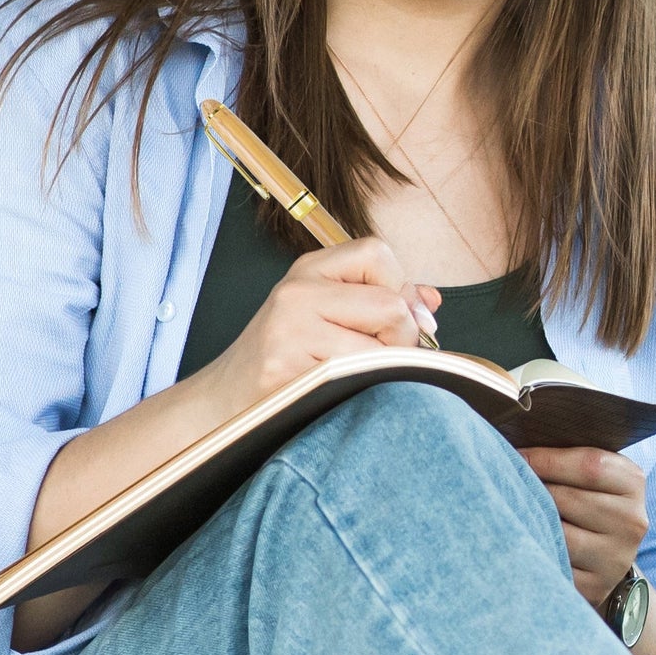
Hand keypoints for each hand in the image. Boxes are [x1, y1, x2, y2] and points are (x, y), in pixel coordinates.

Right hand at [202, 234, 441, 419]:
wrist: (224, 400)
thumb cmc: (287, 358)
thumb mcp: (328, 314)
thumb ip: (381, 300)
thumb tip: (431, 300)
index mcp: (310, 269)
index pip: (378, 253)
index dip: (401, 288)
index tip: (397, 319)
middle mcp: (298, 291)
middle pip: (389, 303)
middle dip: (401, 337)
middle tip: (381, 356)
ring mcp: (289, 328)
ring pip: (379, 346)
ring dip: (382, 367)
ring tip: (354, 374)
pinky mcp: (287, 367)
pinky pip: (356, 376)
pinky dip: (362, 387)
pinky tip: (337, 390)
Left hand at [521, 446, 649, 609]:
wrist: (607, 558)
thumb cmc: (590, 505)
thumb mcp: (596, 478)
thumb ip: (571, 459)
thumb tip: (516, 443)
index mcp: (633, 483)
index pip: (589, 465)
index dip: (546, 459)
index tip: (515, 454)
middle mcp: (631, 520)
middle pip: (567, 498)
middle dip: (531, 488)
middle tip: (502, 481)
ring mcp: (615, 557)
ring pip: (557, 533)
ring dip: (529, 520)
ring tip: (508, 510)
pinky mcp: (594, 586)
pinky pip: (552, 563)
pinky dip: (533, 550)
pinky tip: (522, 541)